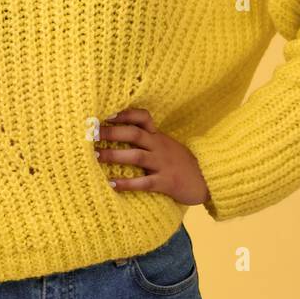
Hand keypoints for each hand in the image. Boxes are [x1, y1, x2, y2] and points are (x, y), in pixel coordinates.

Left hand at [96, 108, 211, 206]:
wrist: (207, 178)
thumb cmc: (181, 163)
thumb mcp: (166, 146)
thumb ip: (148, 141)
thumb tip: (119, 135)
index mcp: (159, 136)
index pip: (143, 118)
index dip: (125, 114)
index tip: (105, 113)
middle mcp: (160, 146)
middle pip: (135, 134)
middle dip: (112, 132)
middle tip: (91, 133)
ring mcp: (163, 164)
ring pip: (137, 156)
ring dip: (115, 155)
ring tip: (96, 156)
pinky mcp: (166, 182)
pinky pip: (145, 182)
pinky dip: (127, 184)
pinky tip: (112, 185)